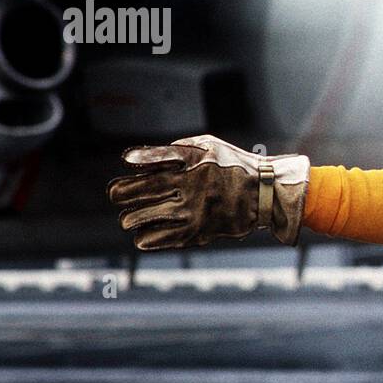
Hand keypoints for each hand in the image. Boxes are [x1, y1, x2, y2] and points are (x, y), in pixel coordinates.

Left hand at [107, 135, 308, 249]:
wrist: (266, 193)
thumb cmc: (234, 165)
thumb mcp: (209, 145)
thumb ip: (177, 149)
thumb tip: (141, 159)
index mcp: (191, 160)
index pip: (149, 160)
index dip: (133, 162)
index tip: (126, 165)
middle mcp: (189, 184)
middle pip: (140, 190)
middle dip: (121, 194)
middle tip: (116, 197)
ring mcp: (193, 209)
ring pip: (146, 216)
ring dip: (130, 219)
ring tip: (128, 220)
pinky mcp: (199, 230)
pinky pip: (163, 237)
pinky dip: (147, 238)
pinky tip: (141, 237)